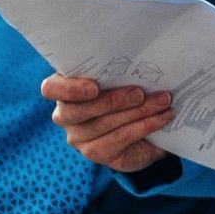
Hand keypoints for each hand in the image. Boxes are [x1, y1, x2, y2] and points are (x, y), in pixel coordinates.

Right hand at [45, 74, 173, 172]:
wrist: (144, 133)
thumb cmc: (128, 97)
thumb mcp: (122, 80)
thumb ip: (120, 73)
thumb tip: (144, 59)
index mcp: (65, 90)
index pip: (51, 88)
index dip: (69, 89)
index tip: (94, 87)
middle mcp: (65, 115)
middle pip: (79, 110)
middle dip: (113, 100)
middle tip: (140, 93)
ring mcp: (78, 137)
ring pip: (105, 124)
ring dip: (138, 111)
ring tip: (162, 101)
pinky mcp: (95, 153)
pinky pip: (120, 138)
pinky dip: (145, 126)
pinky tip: (163, 117)